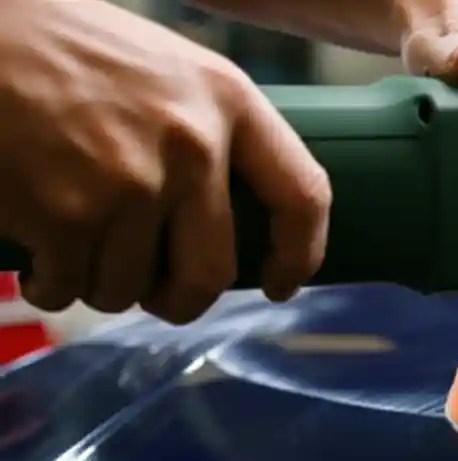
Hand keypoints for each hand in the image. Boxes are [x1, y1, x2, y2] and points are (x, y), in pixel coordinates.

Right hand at [0, 0, 329, 323]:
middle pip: (213, 271)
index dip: (299, 255)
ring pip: (131, 286)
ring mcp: (132, 183)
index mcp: (227, 99)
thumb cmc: (58, 45)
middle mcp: (192, 145)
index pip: (303, 195)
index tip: (282, 284)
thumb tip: (228, 211)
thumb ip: (206, 128)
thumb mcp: (162, 69)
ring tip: (73, 247)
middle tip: (158, 296)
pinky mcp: (68, 215)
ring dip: (101, 284)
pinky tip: (37, 257)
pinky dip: (50, 285)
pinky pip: (70, 286)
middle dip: (183, 300)